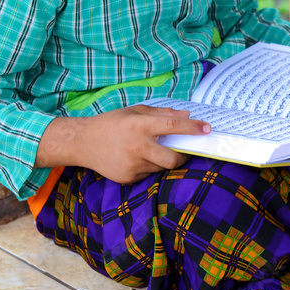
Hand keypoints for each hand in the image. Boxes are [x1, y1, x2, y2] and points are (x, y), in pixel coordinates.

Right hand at [36, 106, 210, 184]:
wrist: (83, 143)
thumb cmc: (112, 123)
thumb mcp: (136, 112)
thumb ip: (163, 114)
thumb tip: (188, 116)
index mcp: (140, 126)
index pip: (173, 126)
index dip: (192, 128)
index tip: (207, 129)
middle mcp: (137, 147)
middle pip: (173, 159)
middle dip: (185, 156)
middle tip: (187, 151)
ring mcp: (132, 165)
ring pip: (161, 167)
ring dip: (164, 160)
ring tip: (156, 150)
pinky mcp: (128, 178)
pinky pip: (148, 174)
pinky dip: (150, 166)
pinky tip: (138, 158)